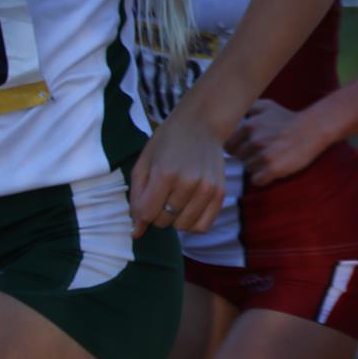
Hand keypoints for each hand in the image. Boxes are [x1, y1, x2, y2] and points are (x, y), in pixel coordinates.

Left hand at [129, 111, 226, 236]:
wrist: (201, 125)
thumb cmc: (167, 143)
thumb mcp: (143, 164)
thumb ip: (136, 199)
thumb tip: (136, 233)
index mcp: (165, 173)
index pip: (147, 214)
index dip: (141, 211)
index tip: (145, 198)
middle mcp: (189, 183)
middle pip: (163, 221)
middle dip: (157, 213)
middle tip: (162, 193)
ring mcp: (207, 189)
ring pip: (182, 226)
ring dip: (174, 218)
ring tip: (175, 199)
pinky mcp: (220, 193)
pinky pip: (202, 226)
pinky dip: (191, 223)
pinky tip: (188, 208)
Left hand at [226, 101, 334, 185]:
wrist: (313, 129)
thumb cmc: (289, 119)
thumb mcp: (267, 106)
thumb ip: (247, 109)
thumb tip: (232, 115)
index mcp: (249, 126)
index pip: (229, 146)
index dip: (238, 148)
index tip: (248, 147)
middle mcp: (254, 140)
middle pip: (240, 158)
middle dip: (249, 156)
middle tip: (264, 152)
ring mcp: (263, 155)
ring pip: (249, 169)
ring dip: (258, 166)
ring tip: (272, 158)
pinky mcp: (273, 168)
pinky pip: (258, 180)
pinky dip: (264, 178)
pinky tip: (274, 169)